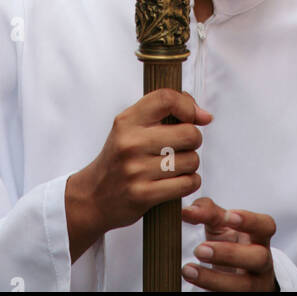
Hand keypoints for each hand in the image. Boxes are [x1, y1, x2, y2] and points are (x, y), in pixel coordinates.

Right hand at [64, 89, 210, 262]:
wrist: (93, 196)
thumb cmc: (119, 158)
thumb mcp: (129, 127)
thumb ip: (161, 112)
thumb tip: (203, 115)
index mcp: (127, 121)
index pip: (166, 99)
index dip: (189, 106)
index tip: (197, 116)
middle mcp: (131, 143)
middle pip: (188, 133)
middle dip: (194, 139)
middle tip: (183, 146)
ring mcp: (136, 170)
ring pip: (191, 160)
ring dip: (191, 164)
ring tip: (176, 165)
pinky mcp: (144, 195)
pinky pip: (187, 183)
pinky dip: (190, 182)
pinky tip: (178, 181)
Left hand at [181, 197, 277, 291]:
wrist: (237, 275)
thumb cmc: (230, 243)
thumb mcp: (222, 225)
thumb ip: (207, 212)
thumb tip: (187, 211)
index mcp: (259, 237)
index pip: (266, 226)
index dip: (250, 220)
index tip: (228, 216)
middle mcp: (262, 262)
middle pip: (258, 258)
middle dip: (229, 253)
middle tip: (199, 249)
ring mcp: (254, 284)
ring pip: (243, 286)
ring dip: (214, 279)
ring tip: (188, 270)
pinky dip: (210, 291)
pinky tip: (194, 282)